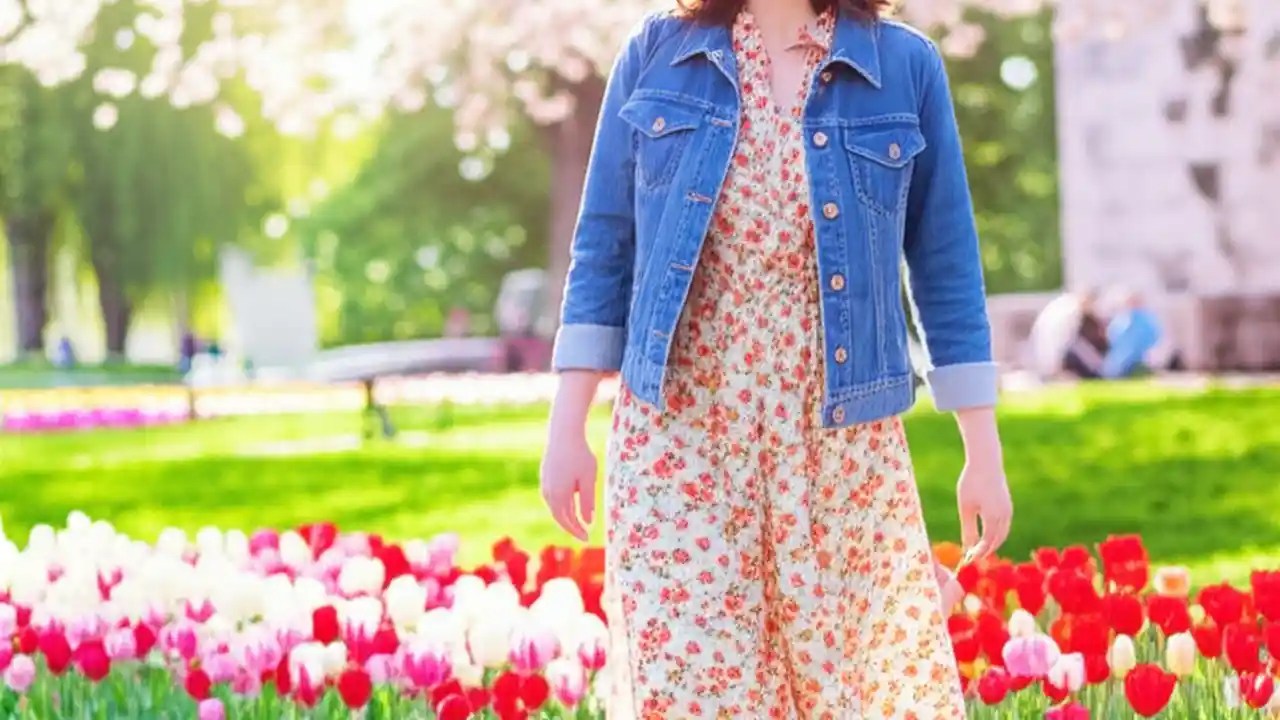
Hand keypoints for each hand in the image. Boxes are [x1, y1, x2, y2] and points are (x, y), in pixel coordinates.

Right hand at [539, 424, 597, 541]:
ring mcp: (545, 484)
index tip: (587, 538)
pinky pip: (552, 498)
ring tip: (577, 522)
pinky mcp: (545, 477)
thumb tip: (588, 521)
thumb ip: (587, 502)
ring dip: (565, 517)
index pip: (567, 521)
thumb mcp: (588, 479)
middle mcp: (548, 492)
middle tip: (583, 535)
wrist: (563, 433)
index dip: (576, 531)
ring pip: (554, 508)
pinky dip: (561, 506)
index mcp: (559, 495)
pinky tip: (570, 505)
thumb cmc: (580, 455)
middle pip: (559, 516)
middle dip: (571, 527)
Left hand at [956, 453, 1011, 561]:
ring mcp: (1008, 510)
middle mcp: (1005, 516)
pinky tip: (984, 535)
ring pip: (1002, 534)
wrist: (986, 461)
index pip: (987, 543)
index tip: (967, 560)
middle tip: (971, 558)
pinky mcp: (1008, 505)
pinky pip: (1004, 526)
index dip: (977, 554)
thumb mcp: (966, 507)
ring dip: (991, 544)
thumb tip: (967, 548)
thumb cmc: (971, 482)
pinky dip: (995, 534)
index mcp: (993, 517)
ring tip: (976, 550)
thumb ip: (968, 529)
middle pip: (997, 541)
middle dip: (985, 551)